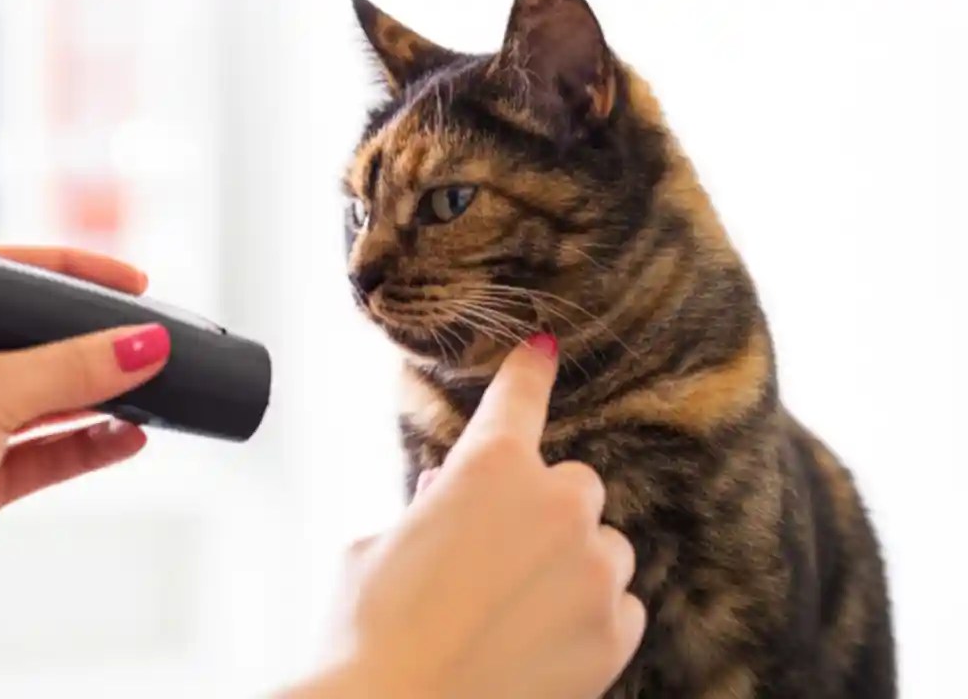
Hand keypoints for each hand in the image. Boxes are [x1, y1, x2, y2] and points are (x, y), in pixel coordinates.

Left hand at [0, 248, 168, 663]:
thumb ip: (71, 366)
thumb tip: (144, 345)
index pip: (3, 280)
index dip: (69, 275)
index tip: (126, 282)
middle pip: (31, 346)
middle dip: (92, 346)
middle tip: (148, 340)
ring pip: (44, 406)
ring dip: (98, 400)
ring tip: (152, 391)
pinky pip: (46, 457)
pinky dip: (89, 447)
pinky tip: (128, 438)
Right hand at [285, 336, 644, 698]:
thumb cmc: (371, 632)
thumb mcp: (377, 548)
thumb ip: (428, 512)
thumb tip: (449, 500)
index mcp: (491, 469)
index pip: (519, 397)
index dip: (529, 370)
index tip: (544, 351)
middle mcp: (555, 507)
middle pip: (573, 485)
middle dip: (540, 510)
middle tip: (494, 554)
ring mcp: (593, 571)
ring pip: (602, 547)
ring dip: (571, 564)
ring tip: (515, 609)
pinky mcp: (614, 633)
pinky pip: (621, 605)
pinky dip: (591, 616)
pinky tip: (541, 642)